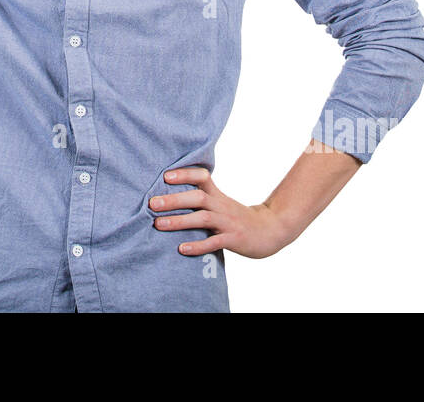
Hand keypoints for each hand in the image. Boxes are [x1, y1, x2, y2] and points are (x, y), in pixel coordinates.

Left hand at [150, 166, 296, 259]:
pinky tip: (182, 249)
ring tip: (158, 225)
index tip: (165, 175)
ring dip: (179, 221)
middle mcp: (222, 206)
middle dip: (173, 200)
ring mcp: (228, 222)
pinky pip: (214, 242)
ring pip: (202, 218)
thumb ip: (203, 198)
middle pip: (197, 197)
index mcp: (218, 195)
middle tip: (152, 204)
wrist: (271, 230)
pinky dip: (198, 246)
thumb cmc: (239, 217)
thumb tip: (170, 196)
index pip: (202, 177)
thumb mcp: (222, 203)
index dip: (185, 174)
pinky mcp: (234, 239)